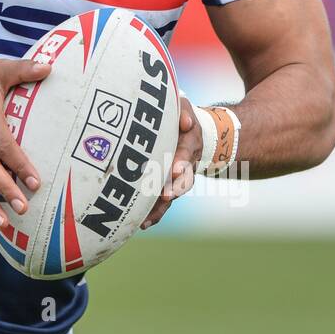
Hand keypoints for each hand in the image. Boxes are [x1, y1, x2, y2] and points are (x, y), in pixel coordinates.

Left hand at [140, 92, 201, 229]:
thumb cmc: (181, 119)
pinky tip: (142, 224)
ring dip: (161, 206)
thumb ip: (184, 112)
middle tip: (166, 195)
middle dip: (175, 187)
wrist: (192, 134)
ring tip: (146, 219)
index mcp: (189, 143)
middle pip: (184, 179)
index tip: (176, 169)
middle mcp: (186, 164)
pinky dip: (154, 214)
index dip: (183, 160)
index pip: (186, 151)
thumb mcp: (184, 109)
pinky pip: (162, 203)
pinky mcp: (168, 186)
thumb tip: (185, 121)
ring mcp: (177, 178)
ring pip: (172, 195)